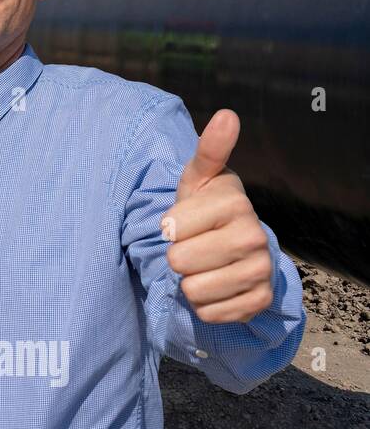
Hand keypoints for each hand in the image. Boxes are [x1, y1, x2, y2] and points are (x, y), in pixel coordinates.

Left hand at [162, 109, 272, 322]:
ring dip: (189, 282)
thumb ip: (209, 150)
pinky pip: (209, 313)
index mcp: (235, 203)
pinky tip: (216, 286)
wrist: (234, 247)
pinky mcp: (258, 301)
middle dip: (177, 257)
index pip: (171, 229)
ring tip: (204, 265)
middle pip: (179, 262)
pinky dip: (204, 305)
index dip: (169, 228)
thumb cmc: (204, 208)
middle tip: (194, 245)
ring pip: (193, 290)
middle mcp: (254, 236)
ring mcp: (260, 270)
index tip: (181, 222)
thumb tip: (227, 115)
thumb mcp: (199, 178)